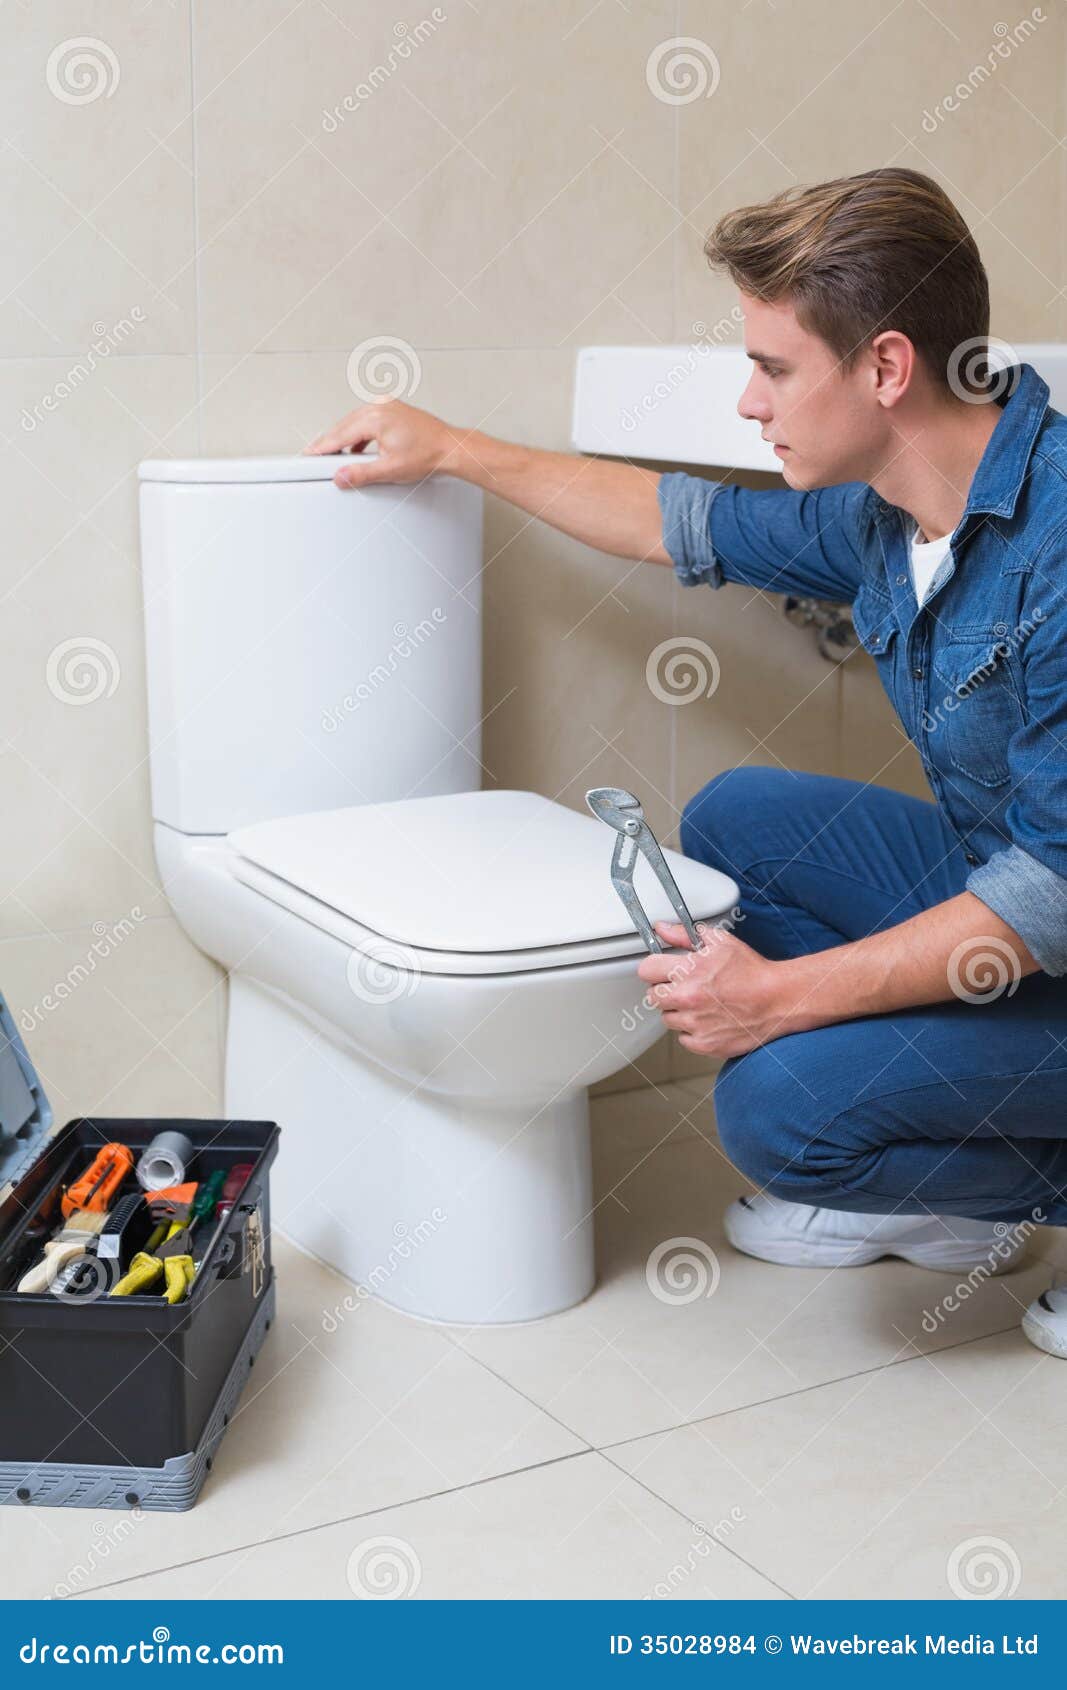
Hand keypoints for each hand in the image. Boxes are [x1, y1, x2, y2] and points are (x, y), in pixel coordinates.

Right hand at [303, 398, 452, 488]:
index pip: (340, 434)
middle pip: (344, 426)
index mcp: (375, 417)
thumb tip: (341, 477)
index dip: (322, 447)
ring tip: (334, 455)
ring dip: (344, 439)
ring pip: (354, 422)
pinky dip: (359, 434)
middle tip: (315, 455)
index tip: (309, 454)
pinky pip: (367, 420)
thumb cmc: (428, 454)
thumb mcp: (390, 469)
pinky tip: (356, 447)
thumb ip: (362, 474)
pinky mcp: (392, 409)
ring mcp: (386, 406)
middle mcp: (379, 406)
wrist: (450, 448)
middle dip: (330, 442)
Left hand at [637, 920, 787, 1057]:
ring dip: (679, 1012)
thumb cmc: (753, 971)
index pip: (646, 970)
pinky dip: (693, 1032)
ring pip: (668, 1019)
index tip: (661, 970)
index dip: (654, 968)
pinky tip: (709, 1020)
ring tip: (702, 1004)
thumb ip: (686, 934)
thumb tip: (663, 929)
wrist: (779, 1000)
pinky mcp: (705, 1044)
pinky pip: (684, 1039)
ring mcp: (695, 1024)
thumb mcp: (720, 943)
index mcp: (688, 971)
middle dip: (665, 990)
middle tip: (683, 987)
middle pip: (653, 997)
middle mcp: (688, 999)